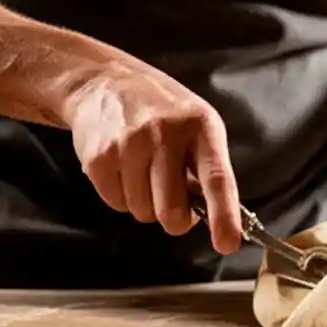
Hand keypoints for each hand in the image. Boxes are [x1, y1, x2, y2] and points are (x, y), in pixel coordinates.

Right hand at [63, 65, 242, 252]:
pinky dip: (123, 197)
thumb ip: (207, 165)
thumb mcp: (196, 123)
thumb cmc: (160, 110)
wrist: (103, 83)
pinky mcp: (98, 159)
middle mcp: (164, 134)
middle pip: (172, 210)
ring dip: (146, 204)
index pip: (216, 178)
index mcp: (200, 125)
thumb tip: (212, 215)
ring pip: (142, 212)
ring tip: (144, 172)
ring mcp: (128, 146)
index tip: (228, 244)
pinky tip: (124, 169)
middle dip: (175, 218)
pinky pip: (117, 204)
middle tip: (173, 201)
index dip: (224, 215)